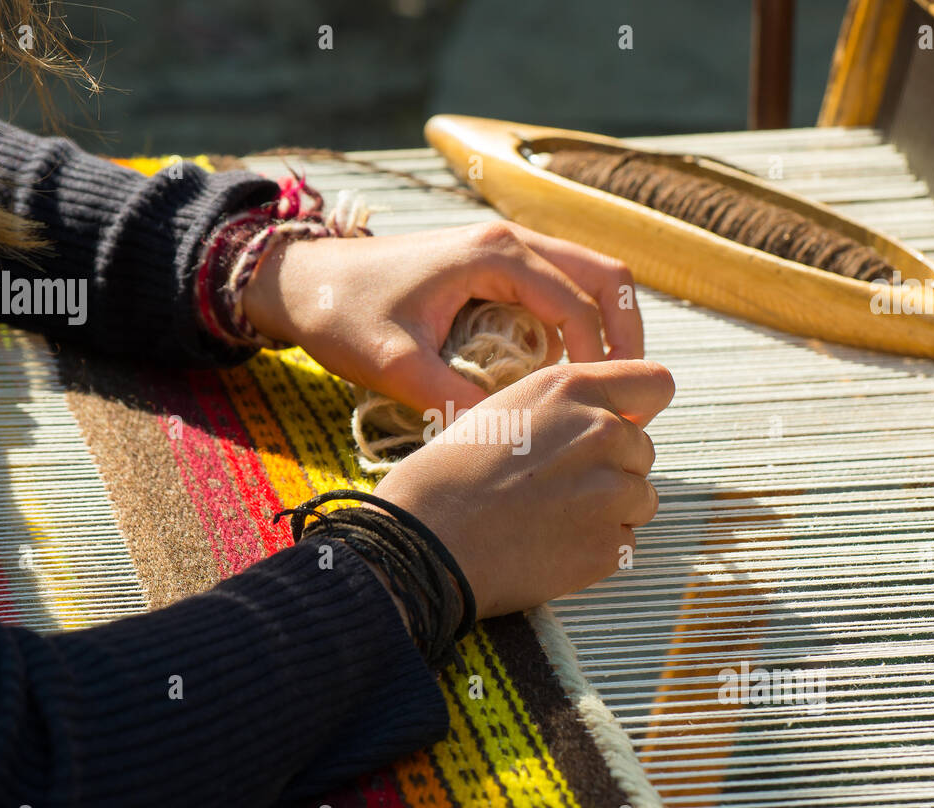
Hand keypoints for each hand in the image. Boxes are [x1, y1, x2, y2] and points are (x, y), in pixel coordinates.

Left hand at [242, 221, 642, 413]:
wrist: (303, 280)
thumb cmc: (343, 312)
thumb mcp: (393, 364)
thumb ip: (450, 400)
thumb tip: (507, 438)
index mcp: (495, 255)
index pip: (577, 304)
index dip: (598, 360)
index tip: (599, 410)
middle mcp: (510, 242)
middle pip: (604, 278)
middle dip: (626, 337)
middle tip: (630, 396)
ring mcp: (505, 250)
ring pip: (588, 280)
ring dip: (606, 329)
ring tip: (604, 390)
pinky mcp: (496, 268)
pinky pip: (558, 291)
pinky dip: (576, 327)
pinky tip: (564, 375)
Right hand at [373, 359, 674, 617]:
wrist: (424, 542)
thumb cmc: (447, 477)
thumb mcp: (503, 412)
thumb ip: (564, 410)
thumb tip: (611, 420)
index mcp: (571, 389)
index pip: (656, 383)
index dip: (638, 408)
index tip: (621, 425)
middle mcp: (602, 431)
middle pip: (643, 450)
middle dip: (612, 469)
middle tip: (554, 489)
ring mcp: (611, 491)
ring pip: (641, 500)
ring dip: (609, 512)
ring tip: (551, 521)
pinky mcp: (609, 546)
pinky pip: (624, 545)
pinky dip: (596, 551)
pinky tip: (550, 549)